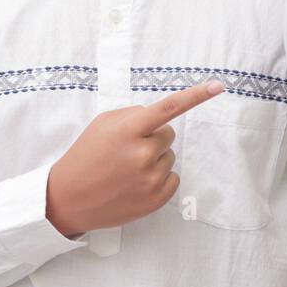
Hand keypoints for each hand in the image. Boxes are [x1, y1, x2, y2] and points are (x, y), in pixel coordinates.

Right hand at [46, 79, 224, 236]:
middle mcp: (142, 154)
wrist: (69, 199)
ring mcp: (150, 179)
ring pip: (170, 156)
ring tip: (126, 169)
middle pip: (168, 134)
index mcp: (128, 130)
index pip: (168, 108)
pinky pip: (173, 178)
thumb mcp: (103, 125)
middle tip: (127, 150)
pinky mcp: (156, 199)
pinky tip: (136, 183)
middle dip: (153, 138)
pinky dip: (159, 178)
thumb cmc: (86, 156)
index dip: (195, 96)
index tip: (217, 86)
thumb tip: (160, 117)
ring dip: (154, 159)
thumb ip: (133, 115)